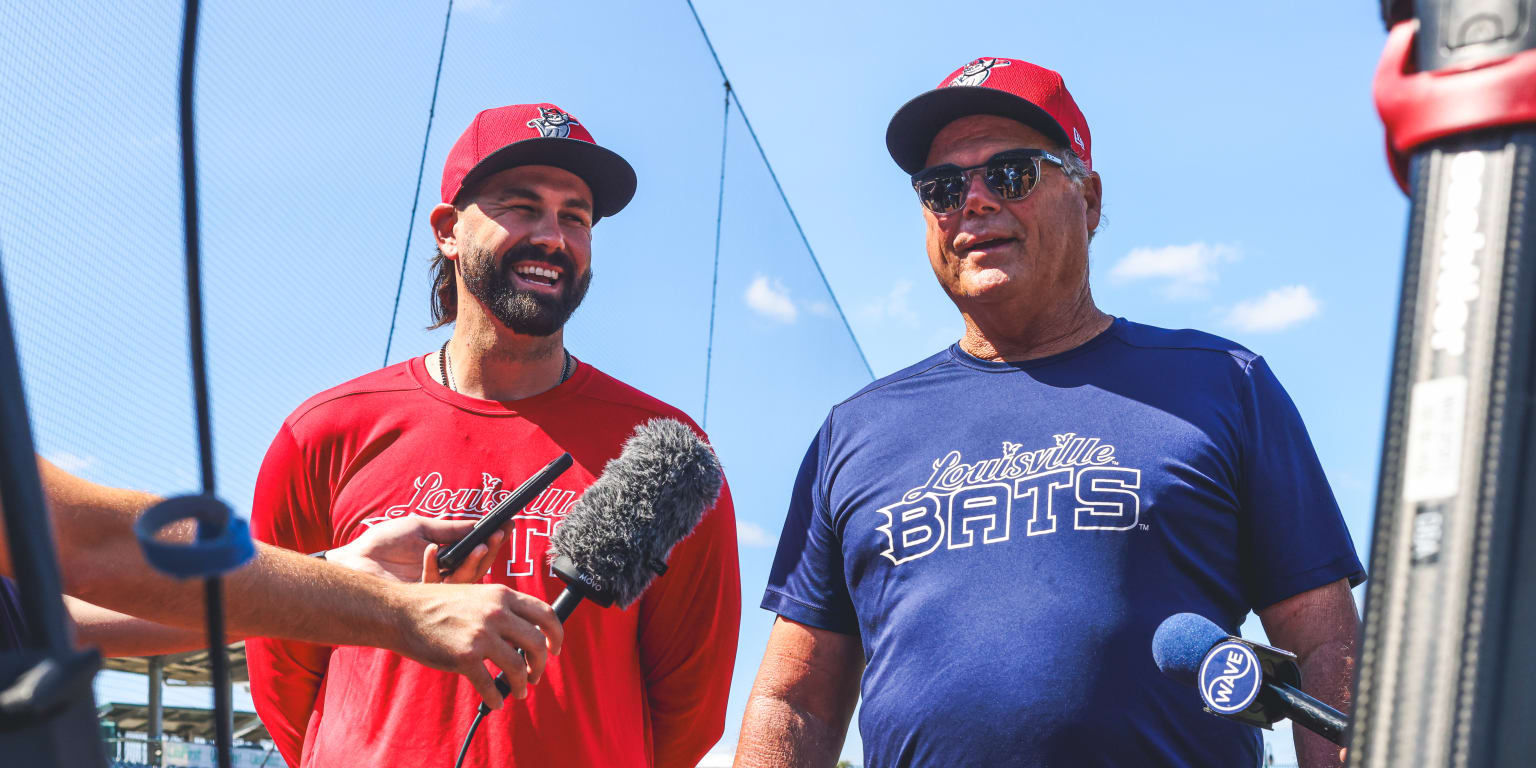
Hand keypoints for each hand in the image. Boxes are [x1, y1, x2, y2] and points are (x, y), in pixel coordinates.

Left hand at [327, 516, 505, 583]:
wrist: (355, 558)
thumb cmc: (384, 542)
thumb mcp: (422, 528)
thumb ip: (451, 529)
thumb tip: (481, 524)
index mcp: (447, 557)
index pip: (477, 551)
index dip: (493, 541)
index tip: (506, 527)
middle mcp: (444, 575)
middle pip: (478, 568)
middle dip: (490, 552)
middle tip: (496, 538)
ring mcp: (434, 590)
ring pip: (465, 582)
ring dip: (474, 564)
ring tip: (479, 547)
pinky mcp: (421, 599)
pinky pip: (438, 587)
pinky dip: (436, 566)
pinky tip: (431, 551)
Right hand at [393, 582, 563, 708]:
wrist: (402, 612)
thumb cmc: (437, 604)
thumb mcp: (477, 595)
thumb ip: (501, 609)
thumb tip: (523, 633)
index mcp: (502, 595)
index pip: (545, 614)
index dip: (556, 635)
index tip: (555, 649)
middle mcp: (496, 613)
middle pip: (536, 643)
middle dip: (540, 665)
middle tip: (535, 675)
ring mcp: (481, 635)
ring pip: (517, 667)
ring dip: (521, 684)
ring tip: (518, 691)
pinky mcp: (465, 657)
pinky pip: (490, 684)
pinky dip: (496, 697)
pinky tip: (496, 701)